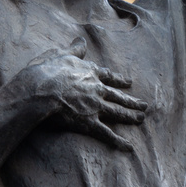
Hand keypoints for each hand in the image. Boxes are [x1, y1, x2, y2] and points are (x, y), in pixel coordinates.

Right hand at [30, 37, 146, 151]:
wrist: (41, 90)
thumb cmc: (46, 71)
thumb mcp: (60, 54)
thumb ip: (74, 49)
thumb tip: (80, 40)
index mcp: (90, 72)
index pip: (109, 76)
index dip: (119, 80)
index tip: (129, 82)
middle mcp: (97, 89)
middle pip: (118, 96)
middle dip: (132, 101)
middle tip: (144, 105)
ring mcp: (95, 107)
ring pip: (118, 113)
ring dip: (130, 116)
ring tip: (141, 119)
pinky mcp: (89, 123)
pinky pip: (107, 134)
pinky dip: (118, 141)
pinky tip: (129, 146)